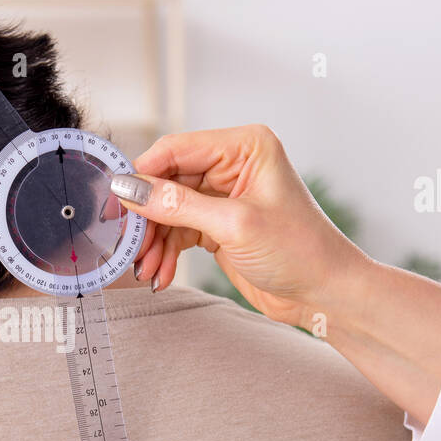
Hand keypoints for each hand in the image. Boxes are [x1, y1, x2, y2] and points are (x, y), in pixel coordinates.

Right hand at [121, 124, 367, 327]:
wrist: (324, 293)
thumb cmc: (300, 251)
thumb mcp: (234, 225)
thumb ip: (177, 205)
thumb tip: (129, 189)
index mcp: (244, 147)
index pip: (176, 149)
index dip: (142, 175)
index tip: (116, 203)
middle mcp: (232, 165)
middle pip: (167, 182)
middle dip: (147, 218)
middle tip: (128, 245)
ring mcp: (223, 196)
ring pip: (168, 211)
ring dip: (153, 242)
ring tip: (146, 270)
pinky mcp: (218, 224)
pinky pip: (178, 232)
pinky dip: (166, 253)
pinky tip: (160, 275)